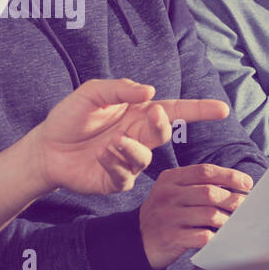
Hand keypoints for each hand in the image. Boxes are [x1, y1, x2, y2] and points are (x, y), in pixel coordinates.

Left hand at [28, 78, 229, 196]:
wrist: (46, 147)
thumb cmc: (69, 118)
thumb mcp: (91, 94)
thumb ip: (120, 89)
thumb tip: (150, 91)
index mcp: (137, 113)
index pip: (174, 110)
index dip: (198, 110)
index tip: (222, 109)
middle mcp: (137, 136)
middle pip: (163, 132)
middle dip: (163, 125)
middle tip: (154, 115)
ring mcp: (128, 160)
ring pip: (145, 157)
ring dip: (131, 149)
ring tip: (111, 143)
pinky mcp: (116, 180)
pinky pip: (125, 176)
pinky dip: (114, 165)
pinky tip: (100, 156)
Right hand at [140, 164, 253, 269]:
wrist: (138, 240)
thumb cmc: (164, 214)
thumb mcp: (171, 192)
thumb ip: (195, 185)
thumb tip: (234, 188)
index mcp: (169, 179)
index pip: (204, 171)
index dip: (229, 176)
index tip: (247, 183)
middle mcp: (167, 195)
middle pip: (210, 192)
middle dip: (233, 199)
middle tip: (246, 206)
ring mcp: (168, 216)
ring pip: (210, 215)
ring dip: (227, 220)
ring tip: (234, 223)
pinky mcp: (171, 237)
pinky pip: (203, 236)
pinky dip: (216, 236)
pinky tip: (220, 237)